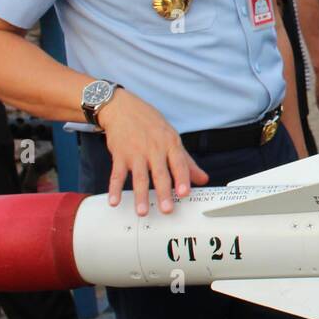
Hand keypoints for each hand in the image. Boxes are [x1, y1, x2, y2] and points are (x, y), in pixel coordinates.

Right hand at [97, 89, 209, 215]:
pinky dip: (115, 188)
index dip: (182, 179)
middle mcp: (154, 148)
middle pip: (160, 173)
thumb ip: (187, 162)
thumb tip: (203, 179)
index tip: (185, 193)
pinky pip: (117, 174)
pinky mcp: (120, 155)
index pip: (179, 163)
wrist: (123, 108)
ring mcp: (135, 152)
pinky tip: (115, 201)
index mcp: (170, 144)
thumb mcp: (172, 138)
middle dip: (164, 192)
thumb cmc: (150, 124)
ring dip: (140, 195)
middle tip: (167, 209)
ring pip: (139, 176)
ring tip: (143, 211)